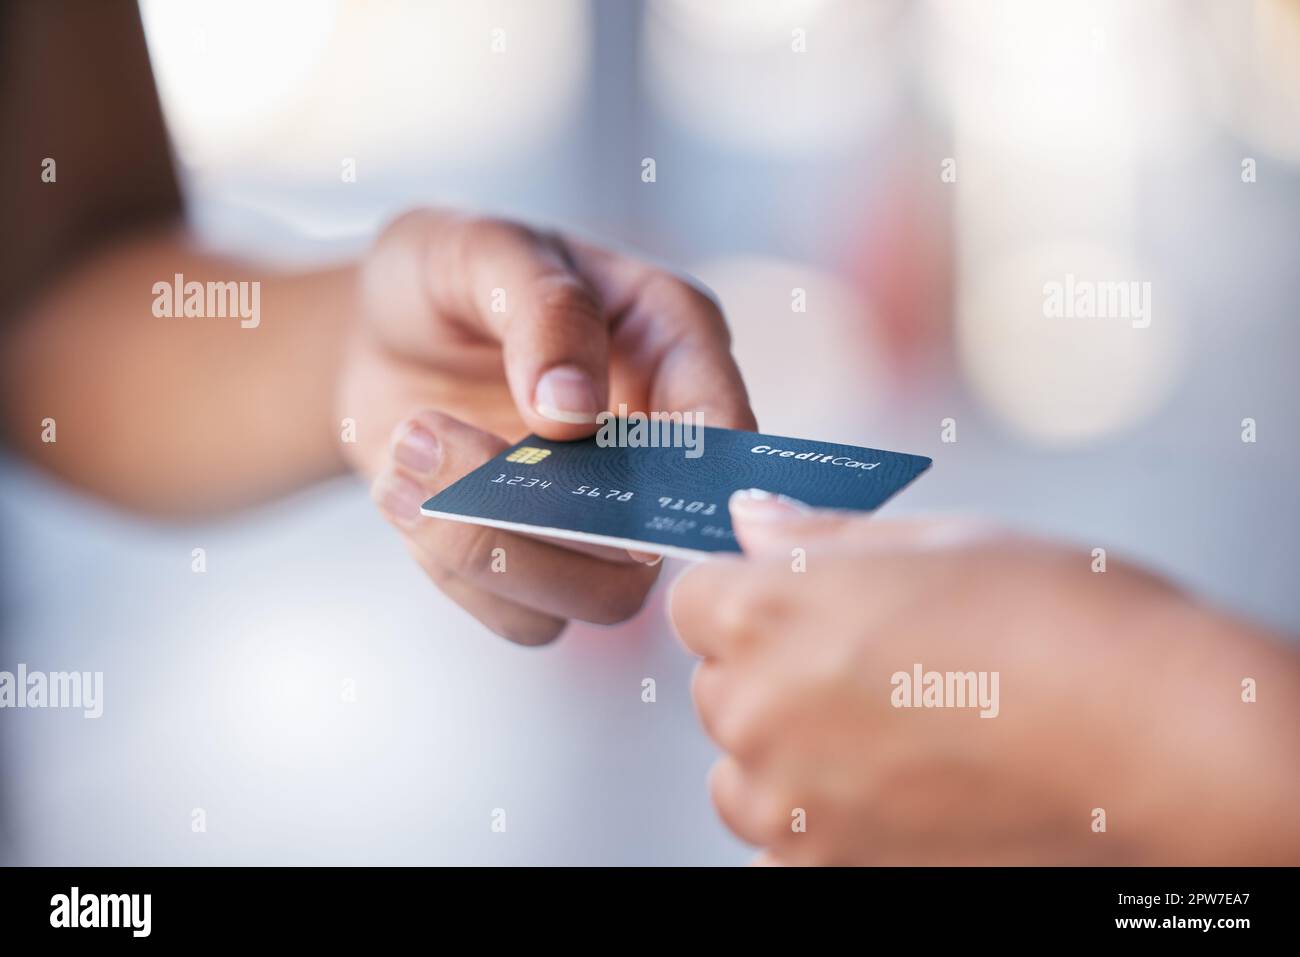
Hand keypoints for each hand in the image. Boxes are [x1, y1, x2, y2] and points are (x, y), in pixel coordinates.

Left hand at [338, 211, 754, 644]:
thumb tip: (573, 407)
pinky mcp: (545, 564)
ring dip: (485, 546)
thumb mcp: (481, 250)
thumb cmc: (448, 276)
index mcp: (673, 348)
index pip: (722, 424)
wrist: (380, 337)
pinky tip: (401, 488)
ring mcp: (605, 516)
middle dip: (534, 511)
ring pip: (601, 598)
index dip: (681, 464)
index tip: (576, 446)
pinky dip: (451, 567)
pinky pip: (526, 617)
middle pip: (655, 541)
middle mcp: (656, 446)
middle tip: (422, 432)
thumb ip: (543, 310)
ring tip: (402, 455)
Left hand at [669, 492, 1299, 863]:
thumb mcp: (934, 542)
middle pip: (717, 686)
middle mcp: (758, 709)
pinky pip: (780, 844)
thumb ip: (819, 539)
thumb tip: (750, 522)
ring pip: (740, 775)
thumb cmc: (1056, 620)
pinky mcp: (831, 869)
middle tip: (869, 664)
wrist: (1148, 735)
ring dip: (785, 754)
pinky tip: (890, 792)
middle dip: (770, 670)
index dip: (745, 595)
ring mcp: (790, 803)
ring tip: (887, 732)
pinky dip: (815, 822)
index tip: (795, 602)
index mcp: (767, 611)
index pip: (695, 600)